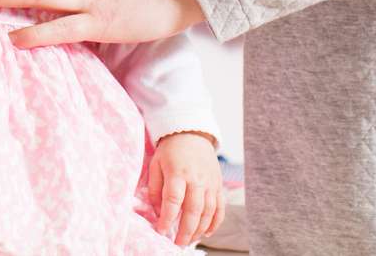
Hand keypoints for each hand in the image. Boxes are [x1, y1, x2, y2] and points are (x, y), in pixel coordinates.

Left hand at [148, 132, 223, 246]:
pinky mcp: (218, 184)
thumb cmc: (170, 150)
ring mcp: (210, 182)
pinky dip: (215, 222)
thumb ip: (155, 188)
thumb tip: (157, 211)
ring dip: (200, 230)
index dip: (167, 218)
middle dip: (185, 230)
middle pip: (193, 210)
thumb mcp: (156, 164)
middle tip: (178, 243)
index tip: (161, 231)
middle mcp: (197, 179)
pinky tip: (207, 233)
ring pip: (208, 212)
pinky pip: (220, 207)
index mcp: (178, 173)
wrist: (191, 133)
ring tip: (189, 240)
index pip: (173, 200)